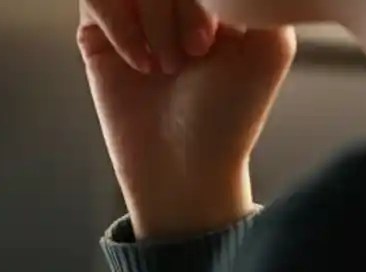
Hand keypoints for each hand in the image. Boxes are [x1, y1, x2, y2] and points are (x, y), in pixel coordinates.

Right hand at [80, 0, 295, 237]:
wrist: (182, 163)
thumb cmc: (228, 113)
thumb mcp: (268, 45)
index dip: (202, 1)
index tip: (215, 38)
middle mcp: (172, 2)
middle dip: (181, 9)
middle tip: (194, 54)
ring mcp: (133, 15)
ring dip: (152, 17)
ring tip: (167, 64)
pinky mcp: (97, 37)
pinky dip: (122, 28)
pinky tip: (142, 66)